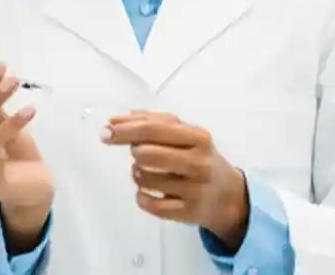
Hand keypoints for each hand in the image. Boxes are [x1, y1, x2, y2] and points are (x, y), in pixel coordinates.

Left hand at [103, 111, 248, 249]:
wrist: (229, 196)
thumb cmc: (198, 158)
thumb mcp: (185, 134)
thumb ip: (152, 122)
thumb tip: (115, 120)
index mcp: (197, 137)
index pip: (153, 129)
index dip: (125, 130)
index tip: (105, 130)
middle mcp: (198, 163)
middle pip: (145, 154)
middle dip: (135, 152)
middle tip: (139, 154)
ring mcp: (195, 190)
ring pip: (144, 179)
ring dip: (137, 174)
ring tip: (147, 172)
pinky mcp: (188, 213)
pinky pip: (150, 204)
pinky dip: (141, 197)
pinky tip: (148, 191)